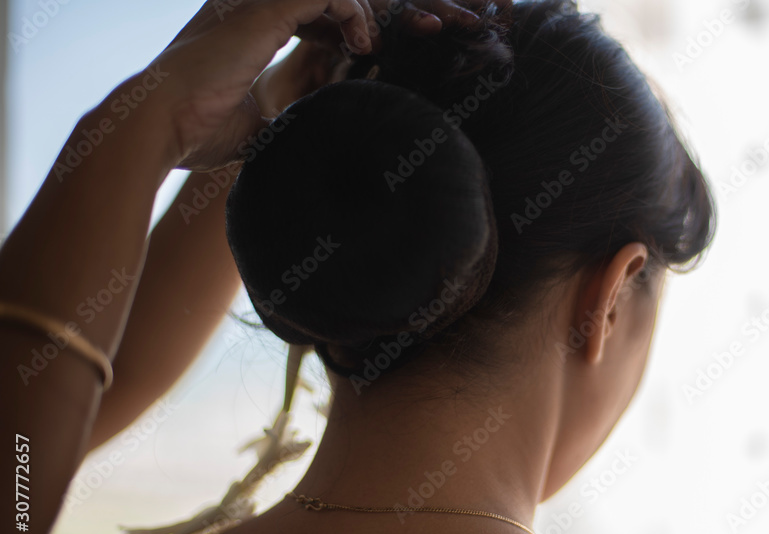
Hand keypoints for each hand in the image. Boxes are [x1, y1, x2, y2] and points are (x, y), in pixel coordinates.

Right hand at [151, 0, 506, 171]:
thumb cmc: (201, 132)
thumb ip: (303, 115)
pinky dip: (356, 16)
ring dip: (398, 8)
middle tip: (461, 21)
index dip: (385, 21)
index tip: (427, 39)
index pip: (343, 8)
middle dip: (414, 5)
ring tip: (437, 29)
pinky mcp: (264, 6)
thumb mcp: (269, 125)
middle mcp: (269, 1)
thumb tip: (337, 136)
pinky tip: (366, 48)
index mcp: (270, 22)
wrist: (158, 127)